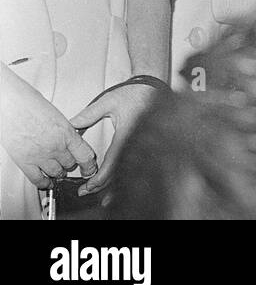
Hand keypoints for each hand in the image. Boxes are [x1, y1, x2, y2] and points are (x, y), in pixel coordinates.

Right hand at [0, 67, 97, 188]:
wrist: (12, 104)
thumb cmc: (30, 103)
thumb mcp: (56, 115)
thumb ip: (64, 129)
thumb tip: (67, 135)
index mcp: (67, 132)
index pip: (85, 155)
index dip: (89, 164)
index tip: (89, 167)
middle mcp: (56, 146)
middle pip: (70, 164)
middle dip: (71, 163)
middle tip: (68, 161)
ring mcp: (40, 155)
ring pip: (56, 173)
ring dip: (58, 172)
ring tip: (58, 171)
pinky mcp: (25, 161)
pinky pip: (37, 179)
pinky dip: (43, 183)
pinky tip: (46, 182)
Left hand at [68, 82, 159, 196]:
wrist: (155, 89)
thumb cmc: (136, 93)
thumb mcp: (109, 101)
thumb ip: (88, 114)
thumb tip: (70, 125)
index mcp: (128, 132)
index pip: (114, 161)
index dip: (100, 177)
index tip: (88, 185)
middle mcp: (138, 142)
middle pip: (121, 173)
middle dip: (103, 186)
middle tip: (86, 191)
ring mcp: (145, 145)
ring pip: (130, 173)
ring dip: (114, 186)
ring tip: (101, 195)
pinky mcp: (147, 147)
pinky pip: (136, 167)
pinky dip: (125, 178)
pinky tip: (117, 186)